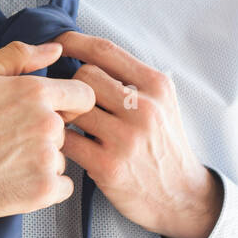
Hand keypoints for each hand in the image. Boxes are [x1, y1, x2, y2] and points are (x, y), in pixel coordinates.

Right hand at [0, 41, 95, 227]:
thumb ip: (20, 57)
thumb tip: (54, 50)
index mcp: (35, 93)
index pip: (84, 94)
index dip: (69, 101)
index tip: (53, 110)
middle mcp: (46, 125)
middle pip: (68, 128)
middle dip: (45, 132)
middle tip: (11, 137)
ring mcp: (46, 159)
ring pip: (62, 158)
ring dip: (42, 160)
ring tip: (6, 159)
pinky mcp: (43, 191)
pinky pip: (62, 187)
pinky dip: (43, 187)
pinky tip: (16, 179)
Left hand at [55, 31, 222, 237]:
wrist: (181, 195)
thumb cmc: (163, 145)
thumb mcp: (162, 102)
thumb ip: (131, 78)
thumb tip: (84, 54)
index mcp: (156, 85)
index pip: (105, 50)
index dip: (73, 42)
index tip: (56, 44)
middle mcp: (143, 107)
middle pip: (83, 76)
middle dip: (72, 86)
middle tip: (72, 101)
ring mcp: (126, 137)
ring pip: (73, 106)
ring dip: (65, 114)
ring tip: (71, 124)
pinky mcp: (108, 166)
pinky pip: (67, 140)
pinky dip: (61, 140)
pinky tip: (69, 145)